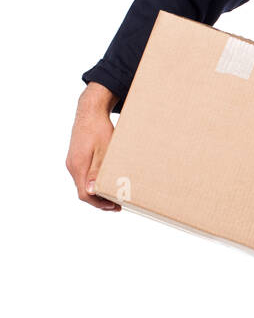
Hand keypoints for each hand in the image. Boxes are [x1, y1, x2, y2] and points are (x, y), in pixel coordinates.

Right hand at [66, 84, 121, 209]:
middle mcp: (72, 166)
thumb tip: (91, 191)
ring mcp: (72, 162)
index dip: (98, 204)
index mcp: (78, 165)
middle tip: (117, 205)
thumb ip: (97, 171)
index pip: (84, 194)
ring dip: (96, 193)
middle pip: (83, 192)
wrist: (89, 111)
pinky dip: (93, 183)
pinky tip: (105, 182)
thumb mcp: (104, 150)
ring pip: (82, 184)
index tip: (114, 206)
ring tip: (113, 196)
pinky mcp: (75, 158)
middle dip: (99, 201)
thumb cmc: (100, 129)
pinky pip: (83, 176)